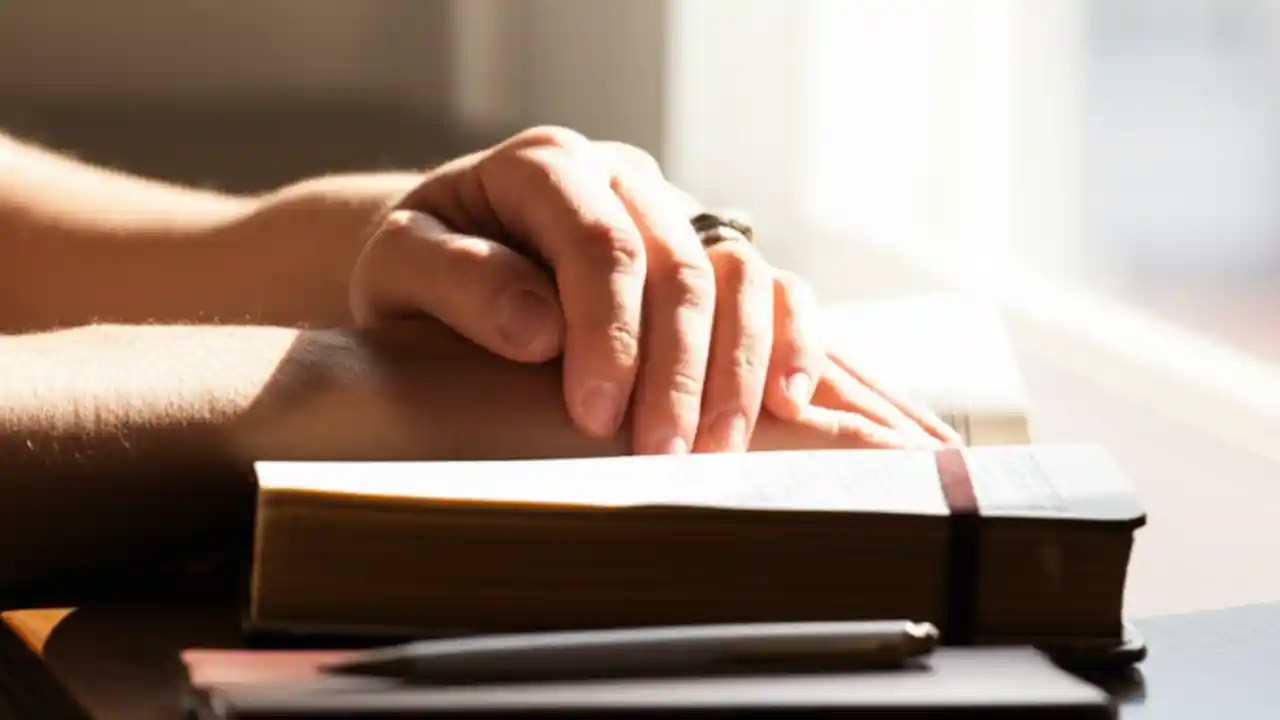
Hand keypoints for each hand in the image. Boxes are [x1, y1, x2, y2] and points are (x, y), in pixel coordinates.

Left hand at [348, 126, 831, 453]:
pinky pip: (777, 287)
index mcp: (546, 165)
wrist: (450, 259)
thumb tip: (539, 332)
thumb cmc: (422, 269)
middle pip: (679, 266)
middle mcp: (623, 180)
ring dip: (738, 368)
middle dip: (676, 369)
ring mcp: (676, 215)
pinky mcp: (712, 256)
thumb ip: (456, 279)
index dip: (608, 332)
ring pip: (739, 276)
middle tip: (660, 458)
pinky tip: (789, 402)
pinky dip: (794, 339)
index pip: (600, 243)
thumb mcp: (400, 265)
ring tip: (717, 453)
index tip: (594, 418)